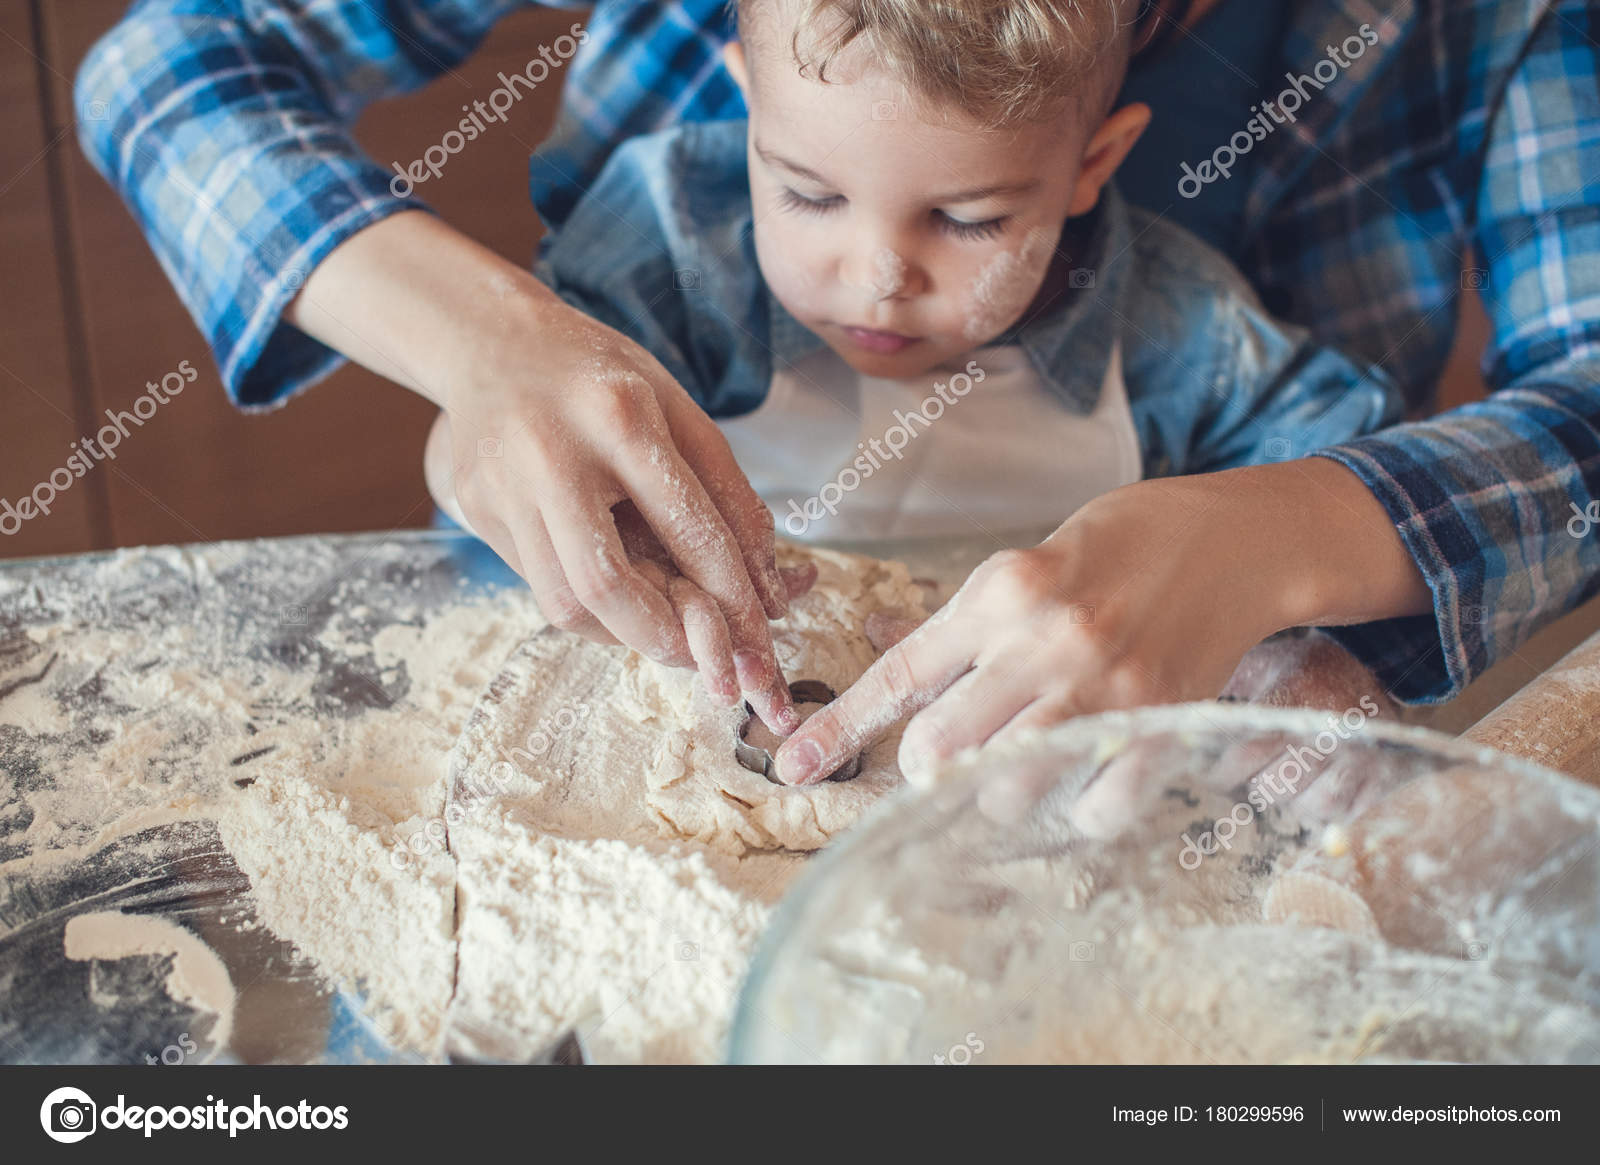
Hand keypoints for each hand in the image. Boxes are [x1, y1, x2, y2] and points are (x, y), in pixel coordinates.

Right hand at [428, 305, 798, 729]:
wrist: (491, 343)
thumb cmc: (600, 375)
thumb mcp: (677, 406)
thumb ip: (725, 490)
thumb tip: (765, 580)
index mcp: (616, 416)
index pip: (684, 523)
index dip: (728, 589)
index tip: (759, 631)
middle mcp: (550, 456)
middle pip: (603, 584)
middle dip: (663, 637)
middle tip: (704, 658)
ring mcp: (503, 489)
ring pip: (563, 602)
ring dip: (623, 634)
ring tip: (663, 628)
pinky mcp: (477, 513)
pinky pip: (540, 586)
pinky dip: (590, 609)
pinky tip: (619, 596)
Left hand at [774, 462, 1430, 784]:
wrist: (1235, 539)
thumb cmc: (1118, 546)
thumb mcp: (1025, 565)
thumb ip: (959, 624)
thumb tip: (884, 655)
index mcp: (1001, 593)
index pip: (899, 674)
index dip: (838, 728)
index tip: (793, 769)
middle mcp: (1045, 641)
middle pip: (941, 747)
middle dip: (927, 766)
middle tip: (949, 753)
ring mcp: (1105, 688)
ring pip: (1005, 787)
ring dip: (997, 790)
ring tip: (1026, 756)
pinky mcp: (1160, 724)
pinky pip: (1090, 808)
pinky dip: (1075, 809)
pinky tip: (1084, 778)